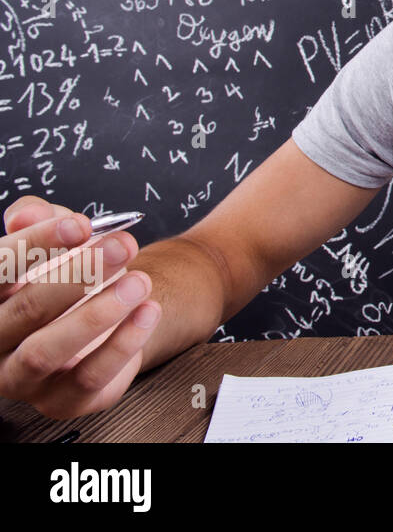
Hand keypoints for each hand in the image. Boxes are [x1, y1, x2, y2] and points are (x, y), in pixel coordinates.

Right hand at [0, 195, 157, 419]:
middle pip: (24, 311)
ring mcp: (22, 377)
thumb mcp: (53, 236)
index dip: (36, 244)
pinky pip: (89, 377)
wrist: (107, 313)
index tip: (82, 225)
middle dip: (77, 275)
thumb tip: (28, 214)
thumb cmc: (68, 273)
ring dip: (96, 314)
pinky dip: (123, 343)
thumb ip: (37, 217)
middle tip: (122, 246)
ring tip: (139, 282)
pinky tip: (148, 311)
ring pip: (46, 351)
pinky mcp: (61, 400)